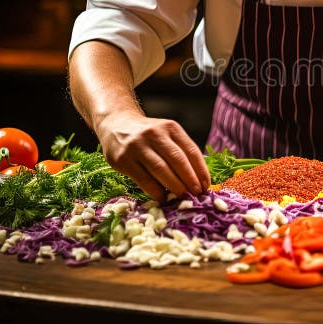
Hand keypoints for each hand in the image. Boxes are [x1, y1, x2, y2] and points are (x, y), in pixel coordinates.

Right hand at [95, 111, 210, 202]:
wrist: (116, 125)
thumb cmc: (148, 135)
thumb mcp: (166, 134)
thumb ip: (180, 151)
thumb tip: (198, 180)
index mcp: (170, 127)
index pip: (191, 150)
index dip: (201, 170)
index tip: (206, 186)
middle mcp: (154, 134)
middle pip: (177, 160)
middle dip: (189, 180)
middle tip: (196, 194)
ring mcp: (137, 146)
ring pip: (161, 170)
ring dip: (174, 187)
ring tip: (182, 198)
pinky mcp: (123, 159)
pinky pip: (143, 179)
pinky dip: (156, 191)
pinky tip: (163, 198)